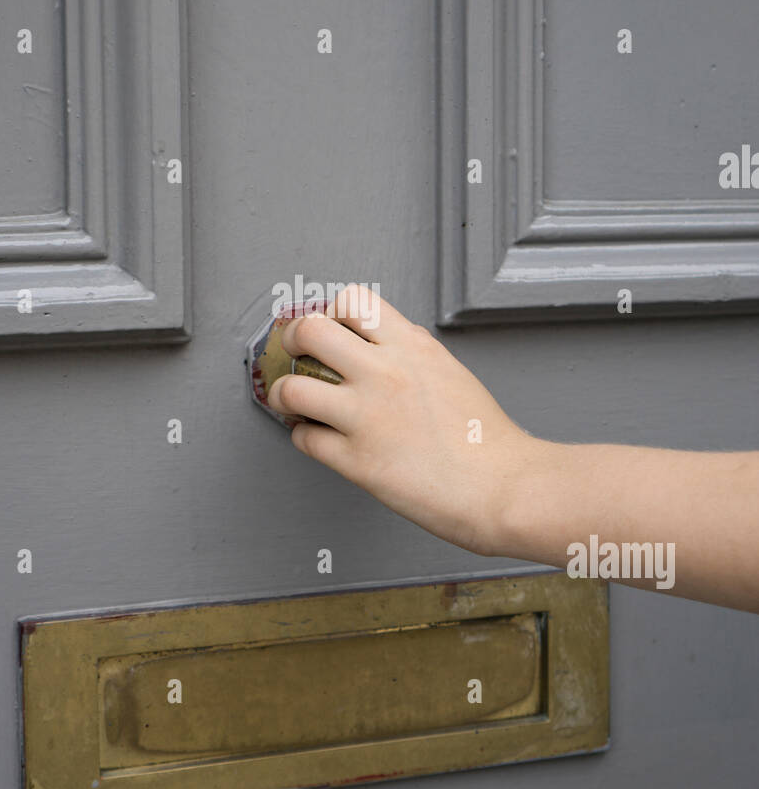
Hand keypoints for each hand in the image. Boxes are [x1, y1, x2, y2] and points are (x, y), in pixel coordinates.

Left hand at [266, 285, 534, 554]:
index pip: (352, 301)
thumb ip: (413, 352)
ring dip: (282, 395)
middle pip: (310, 330)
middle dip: (292, 341)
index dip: (330, 312)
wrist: (505, 487)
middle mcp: (385, 374)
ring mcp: (367, 417)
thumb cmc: (487, 439)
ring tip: (289, 401)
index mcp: (412, 347)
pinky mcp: (357, 461)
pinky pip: (305, 440)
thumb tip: (387, 341)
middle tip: (294, 354)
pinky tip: (314, 437)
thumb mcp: (451, 372)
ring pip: (292, 389)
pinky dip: (302, 437)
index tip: (326, 327)